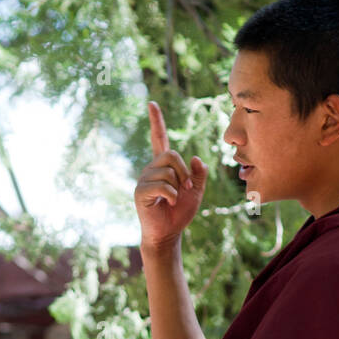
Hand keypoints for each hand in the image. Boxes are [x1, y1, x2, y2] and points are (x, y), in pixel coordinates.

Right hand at [134, 102, 208, 250]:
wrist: (168, 234)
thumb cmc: (179, 213)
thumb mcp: (196, 192)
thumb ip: (198, 174)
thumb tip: (195, 158)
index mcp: (163, 166)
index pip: (159, 138)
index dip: (156, 121)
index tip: (152, 104)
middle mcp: (151, 169)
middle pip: (171, 154)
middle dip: (184, 172)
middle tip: (186, 189)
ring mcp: (144, 179)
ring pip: (167, 170)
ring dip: (178, 186)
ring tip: (176, 199)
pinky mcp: (140, 192)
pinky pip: (161, 185)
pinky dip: (171, 195)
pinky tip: (169, 203)